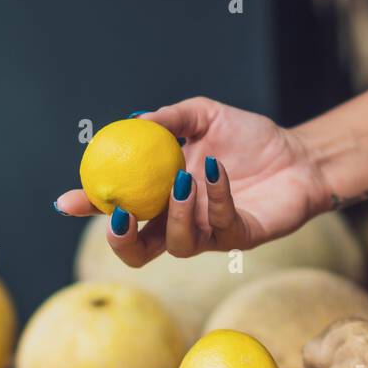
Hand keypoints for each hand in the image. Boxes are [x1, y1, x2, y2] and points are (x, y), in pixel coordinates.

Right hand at [54, 98, 330, 265]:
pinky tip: (218, 170)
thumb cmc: (249, 138)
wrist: (298, 154)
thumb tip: (136, 119)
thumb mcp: (204, 115)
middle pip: (138, 252)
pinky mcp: (240, 239)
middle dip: (121, 241)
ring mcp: (210, 235)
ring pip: (177, 245)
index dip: (90, 210)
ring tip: (182, 180)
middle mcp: (180, 222)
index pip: (118, 210)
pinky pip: (220, 225)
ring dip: (174, 214)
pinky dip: (215, 196)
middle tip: (121, 214)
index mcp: (162, 197)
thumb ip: (170, 118)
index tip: (68, 201)